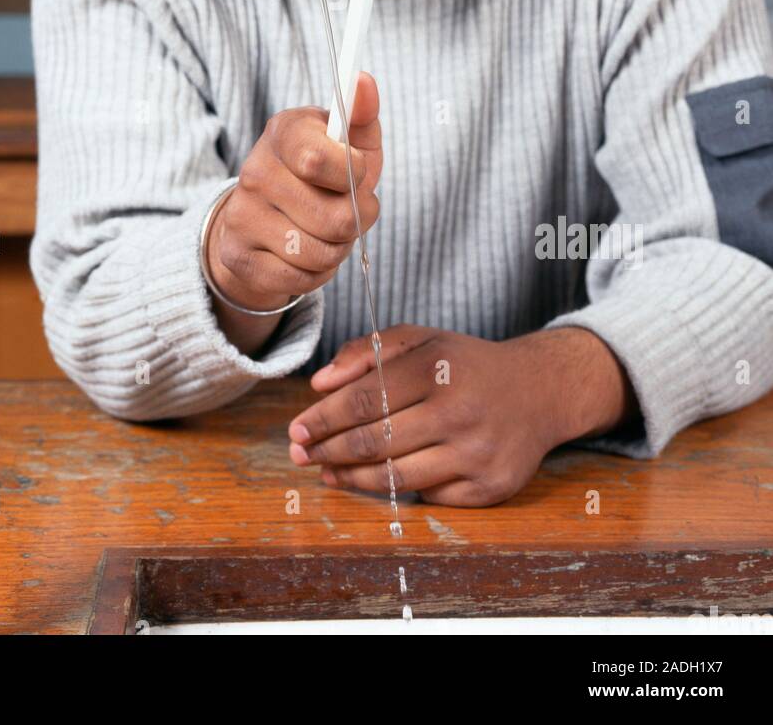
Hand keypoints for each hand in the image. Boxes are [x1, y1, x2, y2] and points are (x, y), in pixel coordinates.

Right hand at [207, 72, 382, 311]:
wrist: (262, 218)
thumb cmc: (320, 176)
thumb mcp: (347, 143)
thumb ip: (361, 114)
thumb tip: (365, 80)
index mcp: (283, 133)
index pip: (318, 160)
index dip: (353, 175)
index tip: (357, 173)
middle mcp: (255, 172)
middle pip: (333, 218)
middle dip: (357, 221)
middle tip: (351, 211)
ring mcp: (242, 216)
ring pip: (319, 254)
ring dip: (339, 250)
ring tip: (329, 233)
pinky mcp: (239, 257)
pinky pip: (301, 279)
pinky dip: (318, 273)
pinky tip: (308, 254)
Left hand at [287, 324, 633, 506]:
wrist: (538, 391)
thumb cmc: (464, 364)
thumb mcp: (420, 339)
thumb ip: (367, 351)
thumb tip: (320, 385)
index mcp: (436, 367)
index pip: (363, 399)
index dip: (323, 418)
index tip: (297, 428)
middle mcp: (457, 411)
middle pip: (373, 441)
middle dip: (327, 450)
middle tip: (301, 454)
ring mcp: (475, 453)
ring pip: (394, 476)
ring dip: (350, 478)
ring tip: (326, 472)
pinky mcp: (488, 487)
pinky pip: (427, 496)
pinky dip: (396, 490)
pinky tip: (373, 480)